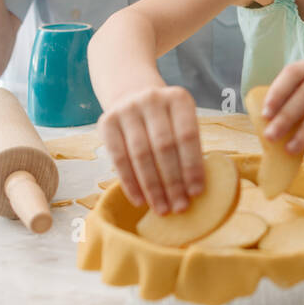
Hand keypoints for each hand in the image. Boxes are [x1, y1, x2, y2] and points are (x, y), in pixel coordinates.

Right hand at [97, 85, 204, 214]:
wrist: (132, 96)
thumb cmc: (165, 119)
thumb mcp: (181, 123)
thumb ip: (188, 148)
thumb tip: (193, 190)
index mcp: (178, 98)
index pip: (187, 136)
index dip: (192, 166)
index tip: (196, 192)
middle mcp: (152, 99)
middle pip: (164, 147)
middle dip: (173, 182)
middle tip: (180, 207)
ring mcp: (127, 109)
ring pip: (141, 155)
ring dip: (153, 187)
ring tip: (162, 209)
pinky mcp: (107, 121)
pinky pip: (118, 158)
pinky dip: (130, 183)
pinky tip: (140, 200)